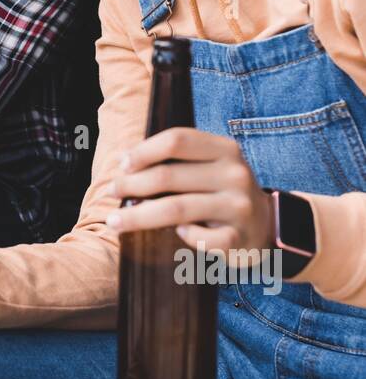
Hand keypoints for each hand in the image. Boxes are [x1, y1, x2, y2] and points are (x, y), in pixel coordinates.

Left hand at [106, 127, 273, 254]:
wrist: (268, 226)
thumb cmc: (222, 191)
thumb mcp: (211, 166)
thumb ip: (178, 160)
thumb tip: (124, 164)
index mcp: (226, 149)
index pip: (177, 140)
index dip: (143, 151)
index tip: (121, 165)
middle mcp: (235, 174)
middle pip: (169, 176)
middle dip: (132, 184)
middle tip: (112, 192)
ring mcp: (238, 207)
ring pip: (176, 209)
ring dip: (138, 216)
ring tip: (115, 222)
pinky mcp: (238, 239)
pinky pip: (197, 239)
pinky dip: (179, 236)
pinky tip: (172, 234)